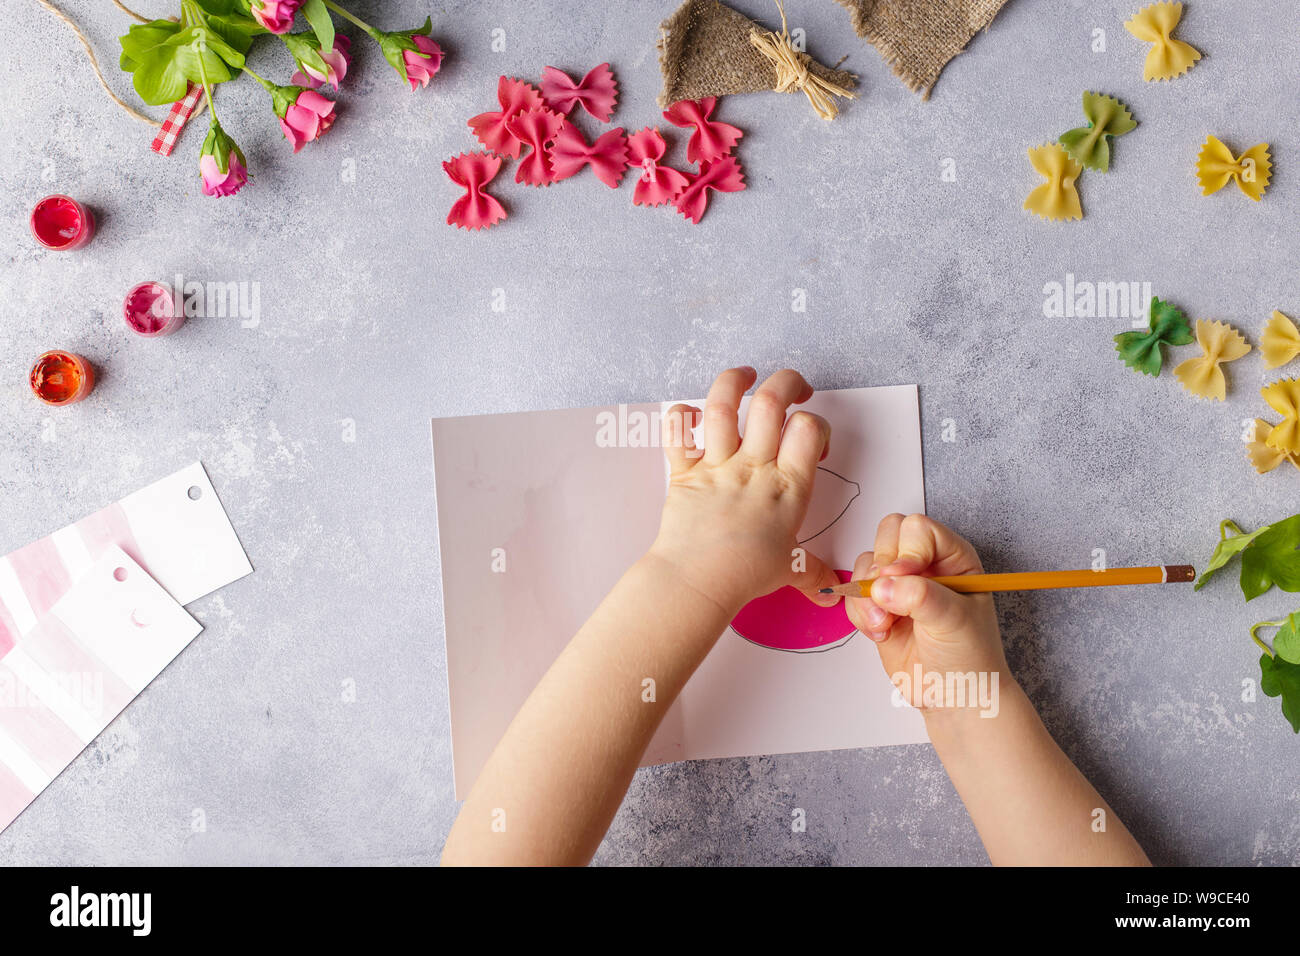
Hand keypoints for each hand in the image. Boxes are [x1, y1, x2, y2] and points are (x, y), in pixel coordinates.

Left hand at [648, 367, 840, 614]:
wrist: (696, 582)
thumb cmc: (744, 576)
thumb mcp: (789, 570)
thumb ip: (812, 573)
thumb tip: (830, 591)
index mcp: (788, 488)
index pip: (809, 430)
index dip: (815, 423)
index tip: (810, 437)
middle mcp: (754, 468)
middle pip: (772, 402)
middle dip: (786, 382)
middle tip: (792, 387)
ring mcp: (717, 466)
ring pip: (723, 405)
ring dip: (733, 380)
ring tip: (744, 375)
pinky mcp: (683, 472)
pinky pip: (677, 432)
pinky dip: (680, 414)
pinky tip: (689, 413)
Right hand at [845, 514, 1008, 710]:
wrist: (953, 697)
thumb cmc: (969, 658)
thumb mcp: (954, 621)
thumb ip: (920, 596)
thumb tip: (883, 584)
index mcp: (953, 558)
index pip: (919, 529)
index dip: (908, 551)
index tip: (907, 579)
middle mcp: (925, 565)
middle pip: (887, 535)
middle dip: (882, 568)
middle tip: (891, 598)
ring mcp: (899, 585)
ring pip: (865, 564)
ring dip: (868, 596)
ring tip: (886, 624)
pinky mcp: (878, 606)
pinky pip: (853, 593)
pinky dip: (859, 613)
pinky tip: (881, 633)